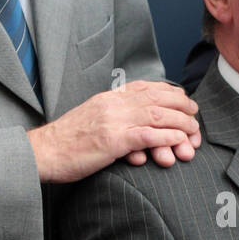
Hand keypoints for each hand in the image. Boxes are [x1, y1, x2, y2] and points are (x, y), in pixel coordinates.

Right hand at [28, 80, 200, 181]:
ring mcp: (113, 121)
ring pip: (158, 114)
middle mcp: (113, 104)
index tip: (183, 101)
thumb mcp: (91, 119)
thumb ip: (112, 115)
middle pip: (158, 97)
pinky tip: (178, 140)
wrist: (43, 152)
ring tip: (193, 131)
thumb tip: (133, 121)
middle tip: (195, 116)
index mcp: (108, 97)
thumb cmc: (66, 142)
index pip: (146, 87)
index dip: (169, 93)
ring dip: (181, 123)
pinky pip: (148, 135)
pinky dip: (167, 136)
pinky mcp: (112, 141)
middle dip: (182, 105)